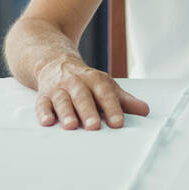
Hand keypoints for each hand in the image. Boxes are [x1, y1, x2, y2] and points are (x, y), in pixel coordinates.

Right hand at [35, 55, 149, 128]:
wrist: (55, 62)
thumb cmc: (86, 81)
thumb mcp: (106, 86)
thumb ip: (124, 100)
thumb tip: (145, 111)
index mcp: (95, 80)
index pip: (105, 93)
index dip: (113, 108)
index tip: (118, 123)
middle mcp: (77, 83)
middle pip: (83, 97)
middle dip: (88, 111)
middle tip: (94, 127)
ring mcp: (59, 89)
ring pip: (63, 100)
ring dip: (66, 113)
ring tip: (71, 126)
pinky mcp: (44, 95)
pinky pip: (42, 103)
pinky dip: (43, 112)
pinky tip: (47, 122)